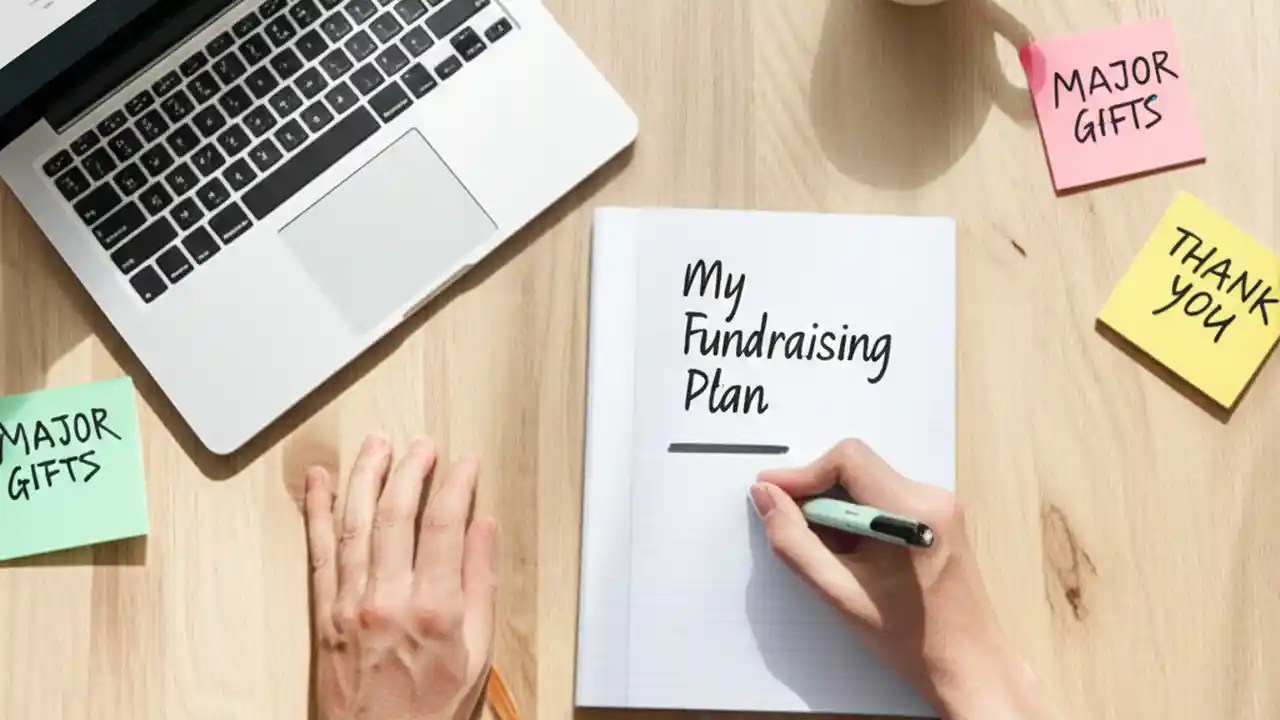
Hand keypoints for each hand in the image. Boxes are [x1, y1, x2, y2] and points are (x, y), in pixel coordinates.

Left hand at [305, 434, 497, 719]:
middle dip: (410, 470)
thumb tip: (483, 530)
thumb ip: (480, 585)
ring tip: (376, 444)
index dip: (456, 485)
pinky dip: (318, 512)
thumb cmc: (431, 709)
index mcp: (433, 610)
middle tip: (422, 445)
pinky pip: (320, 551)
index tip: (464, 463)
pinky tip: (320, 482)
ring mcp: (349, 604)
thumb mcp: (477, 653)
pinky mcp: (324, 613)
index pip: (444, 526)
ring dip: (365, 476)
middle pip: (395, 515)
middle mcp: (386, 600)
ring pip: (355, 523)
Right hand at [750, 439, 1052, 719]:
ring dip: (837, 509)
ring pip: (868, 483)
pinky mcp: (940, 518)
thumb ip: (794, 542)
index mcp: (913, 511)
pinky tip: (854, 556)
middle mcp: (932, 497)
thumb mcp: (839, 593)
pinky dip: (858, 518)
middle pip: (856, 468)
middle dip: (818, 494)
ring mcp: (941, 506)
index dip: (803, 474)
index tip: (771, 494)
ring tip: (829, 554)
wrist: (969, 665)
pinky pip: (886, 499)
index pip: (848, 459)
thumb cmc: (910, 639)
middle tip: (794, 530)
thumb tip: (765, 497)